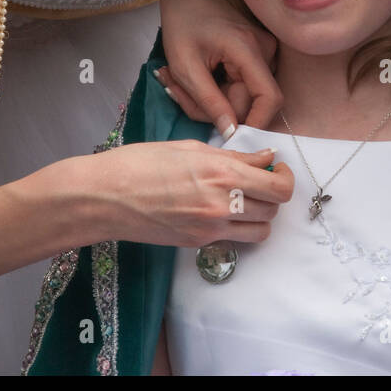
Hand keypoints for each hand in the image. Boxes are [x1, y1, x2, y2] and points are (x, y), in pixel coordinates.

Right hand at [93, 139, 294, 246]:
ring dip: (259, 215)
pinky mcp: (197, 243)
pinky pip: (233, 238)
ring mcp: (210, 228)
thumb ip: (235, 156)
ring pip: (260, 231)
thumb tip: (266, 158)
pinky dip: (236, 227)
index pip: (278, 188)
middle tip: (259, 182)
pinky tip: (219, 210)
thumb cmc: (140, 163)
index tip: (276, 170)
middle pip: (273, 210)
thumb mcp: (190, 148)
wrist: (105, 196)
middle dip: (272, 195)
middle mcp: (222, 204)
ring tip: (243, 199)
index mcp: (222, 173)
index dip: (285, 179)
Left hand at [159, 0, 281, 133]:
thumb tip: (231, 132)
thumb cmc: (182, 20)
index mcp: (249, 50)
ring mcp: (263, 50)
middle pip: (248, 100)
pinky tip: (194, 72)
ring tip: (178, 79)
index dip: (255, 124)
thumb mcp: (185, 66)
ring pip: (242, 94)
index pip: (269, 99)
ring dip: (210, 97)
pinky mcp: (256, 52)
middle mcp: (265, 50)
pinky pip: (240, 82)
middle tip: (176, 91)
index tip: (227, 135)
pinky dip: (215, 86)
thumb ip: (209, 102)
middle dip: (213, 107)